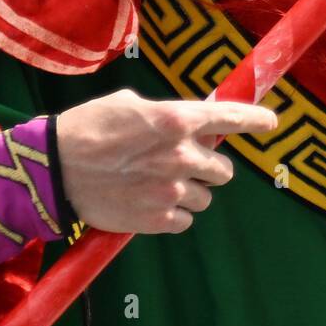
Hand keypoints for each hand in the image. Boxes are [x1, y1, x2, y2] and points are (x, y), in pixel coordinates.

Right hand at [55, 89, 277, 235]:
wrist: (55, 168)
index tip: (271, 122)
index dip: (255, 120)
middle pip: (223, 169)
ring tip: (157, 186)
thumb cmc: (89, 127)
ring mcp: (172, 191)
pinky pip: (186, 220)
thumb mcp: (130, 105)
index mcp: (177, 120)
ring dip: (190, 192)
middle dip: (207, 167)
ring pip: (205, 197)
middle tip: (181, 165)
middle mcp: (182, 155)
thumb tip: (190, 124)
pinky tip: (151, 204)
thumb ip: (167, 115)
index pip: (230, 117)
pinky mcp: (159, 220)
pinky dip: (174, 214)